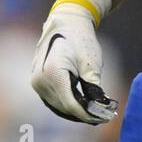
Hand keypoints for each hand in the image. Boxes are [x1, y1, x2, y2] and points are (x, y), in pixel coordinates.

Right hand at [31, 3, 117, 124]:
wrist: (65, 24)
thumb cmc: (80, 41)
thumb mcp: (92, 65)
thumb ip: (94, 89)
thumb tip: (98, 110)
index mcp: (52, 72)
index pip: (71, 104)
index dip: (89, 115)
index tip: (105, 118)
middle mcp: (40, 79)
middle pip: (64, 107)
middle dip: (85, 113)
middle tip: (105, 115)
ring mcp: (36, 81)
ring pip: (58, 106)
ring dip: (76, 111)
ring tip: (96, 111)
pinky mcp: (37, 81)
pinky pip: (53, 100)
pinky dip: (67, 105)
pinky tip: (82, 105)